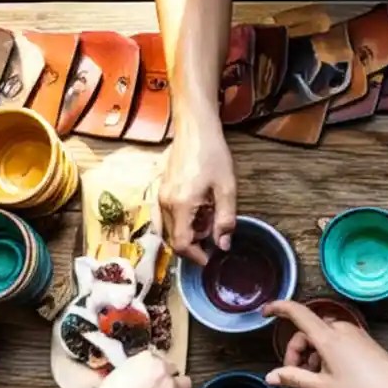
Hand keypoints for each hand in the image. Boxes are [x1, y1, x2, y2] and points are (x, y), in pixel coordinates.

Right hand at [85, 352, 198, 387]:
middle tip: (156, 387)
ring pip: (186, 383)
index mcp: (145, 360)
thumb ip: (131, 370)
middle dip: (166, 376)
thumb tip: (137, 372)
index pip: (156, 357)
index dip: (152, 368)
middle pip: (172, 368)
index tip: (148, 374)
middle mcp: (162, 373)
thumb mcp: (114, 377)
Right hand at [159, 125, 236, 264]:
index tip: (210, 258)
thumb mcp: (227, 188)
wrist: (194, 129)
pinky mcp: (160, 190)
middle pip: (173, 239)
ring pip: (169, 229)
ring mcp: (160, 196)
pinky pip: (166, 216)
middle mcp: (164, 203)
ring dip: (187, 232)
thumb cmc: (212, 154)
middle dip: (194, 244)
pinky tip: (197, 209)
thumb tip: (224, 245)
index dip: (196, 256)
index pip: (181, 244)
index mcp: (180, 205)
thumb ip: (225, 219)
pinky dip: (181, 221)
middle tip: (214, 233)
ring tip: (208, 218)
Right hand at [262, 300, 387, 387]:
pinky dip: (325, 353)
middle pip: (307, 331)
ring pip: (321, 337)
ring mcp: (352, 332)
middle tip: (294, 374)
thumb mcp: (322, 386)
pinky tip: (330, 374)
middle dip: (296, 350)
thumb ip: (294, 378)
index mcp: (327, 336)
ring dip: (311, 354)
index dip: (278, 308)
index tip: (265, 312)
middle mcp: (339, 328)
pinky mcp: (361, 339)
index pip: (296, 312)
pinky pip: (335, 339)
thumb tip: (270, 376)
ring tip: (316, 379)